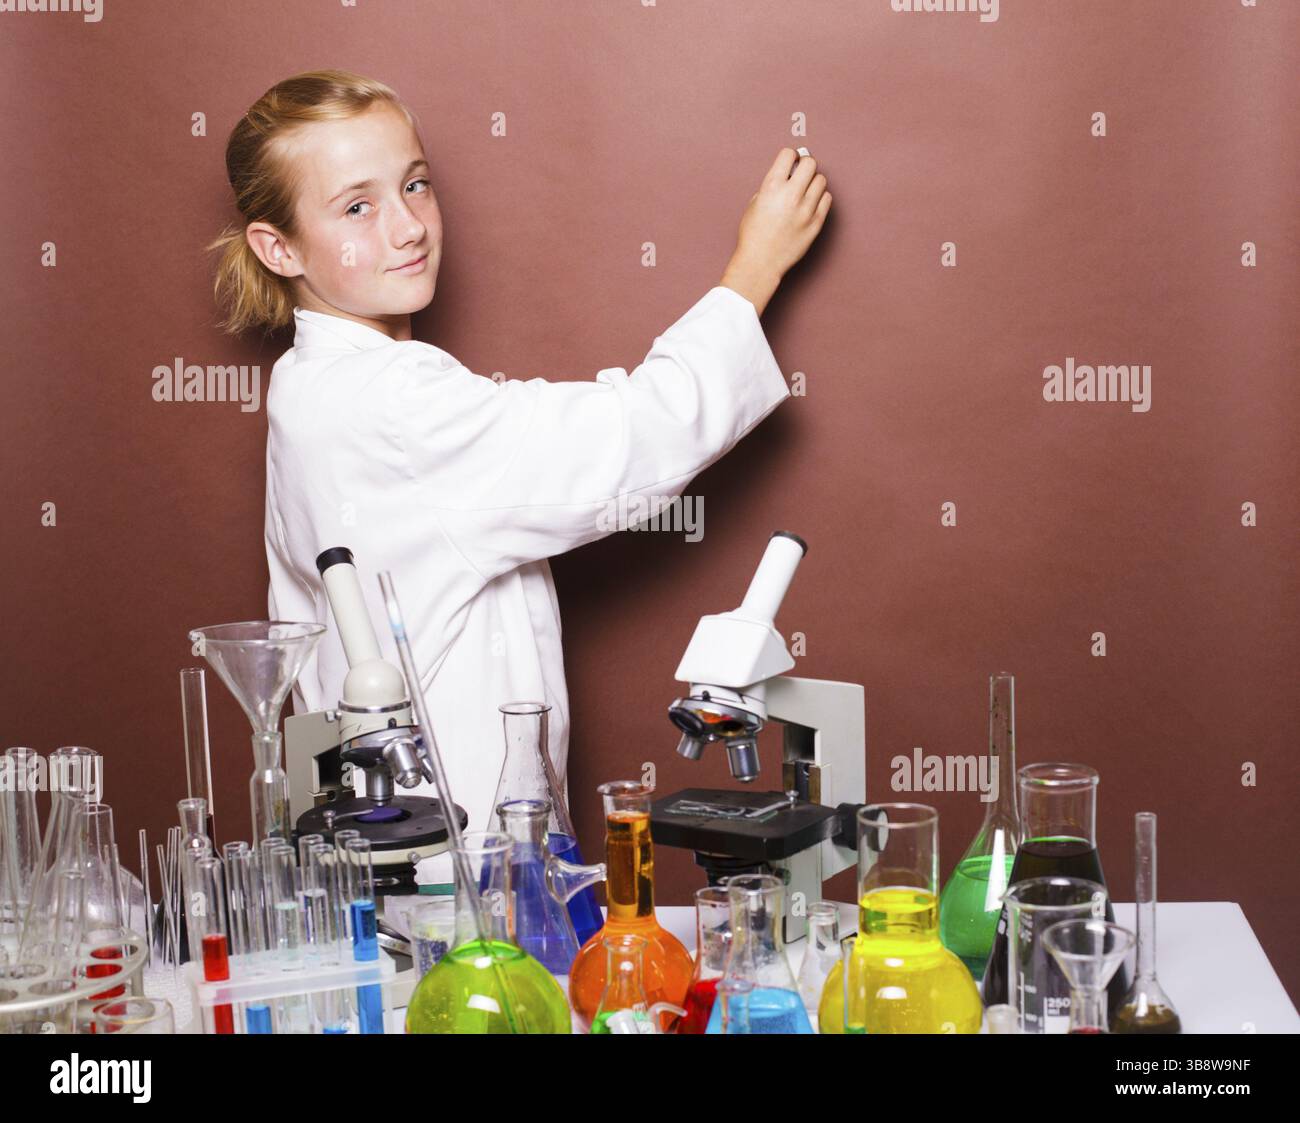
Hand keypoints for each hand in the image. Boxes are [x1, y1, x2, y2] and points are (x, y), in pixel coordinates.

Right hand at [720, 148, 831, 315]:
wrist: (760, 263)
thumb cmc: (754, 235)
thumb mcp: (755, 203)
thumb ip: (772, 185)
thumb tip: (788, 173)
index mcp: (772, 187)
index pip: (789, 154)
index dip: (790, 156)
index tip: (790, 161)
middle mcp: (791, 195)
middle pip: (810, 163)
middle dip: (805, 165)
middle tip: (801, 173)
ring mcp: (806, 209)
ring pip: (821, 180)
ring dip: (813, 182)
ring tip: (805, 191)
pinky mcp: (816, 223)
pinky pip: (827, 199)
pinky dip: (820, 198)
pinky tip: (810, 204)